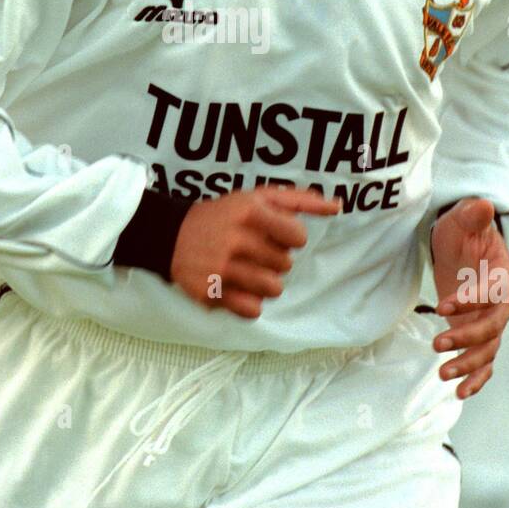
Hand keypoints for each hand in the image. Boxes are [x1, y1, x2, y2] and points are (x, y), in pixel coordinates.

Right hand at [170, 185, 341, 317]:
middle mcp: (236, 240)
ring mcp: (222, 269)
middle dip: (274, 259)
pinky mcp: (211, 293)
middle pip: (286, 265)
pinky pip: (252, 310)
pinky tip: (236, 286)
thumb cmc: (224, 215)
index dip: (290, 238)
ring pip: (273, 289)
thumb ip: (299, 200)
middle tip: (252, 250)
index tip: (273, 234)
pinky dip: (249, 301)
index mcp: (250, 213)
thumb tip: (337, 205)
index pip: (298, 237)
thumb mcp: (257, 198)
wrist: (171, 235)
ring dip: (265, 282)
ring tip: (247, 270)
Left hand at [429, 197, 508, 398]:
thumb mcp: (463, 219)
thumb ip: (472, 215)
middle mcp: (504, 302)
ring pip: (488, 349)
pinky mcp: (480, 335)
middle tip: (436, 344)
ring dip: (467, 364)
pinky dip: (476, 379)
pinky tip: (459, 394)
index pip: (494, 292)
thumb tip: (482, 205)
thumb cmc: (464, 230)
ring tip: (442, 374)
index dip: (472, 300)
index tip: (443, 305)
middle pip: (493, 327)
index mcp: (504, 274)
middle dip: (466, 339)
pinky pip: (485, 362)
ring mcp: (492, 321)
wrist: (463, 246)